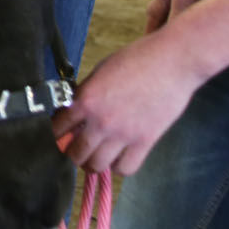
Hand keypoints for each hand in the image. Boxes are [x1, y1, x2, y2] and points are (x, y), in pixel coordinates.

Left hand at [52, 30, 203, 175]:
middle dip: (72, 153)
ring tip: (96, 157)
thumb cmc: (138, 59)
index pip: (58, 128)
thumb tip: (75, 111)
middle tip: (77, 149)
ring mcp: (123, 133)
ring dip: (93, 164)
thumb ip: (86, 93)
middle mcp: (101, 120)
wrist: (172, 62)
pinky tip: (119, 157)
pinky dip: (119, 167)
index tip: (59, 136)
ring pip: (97, 166)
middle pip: (75, 154)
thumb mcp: (101, 70)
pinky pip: (125, 168)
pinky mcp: (145, 141)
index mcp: (86, 99)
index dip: (56, 134)